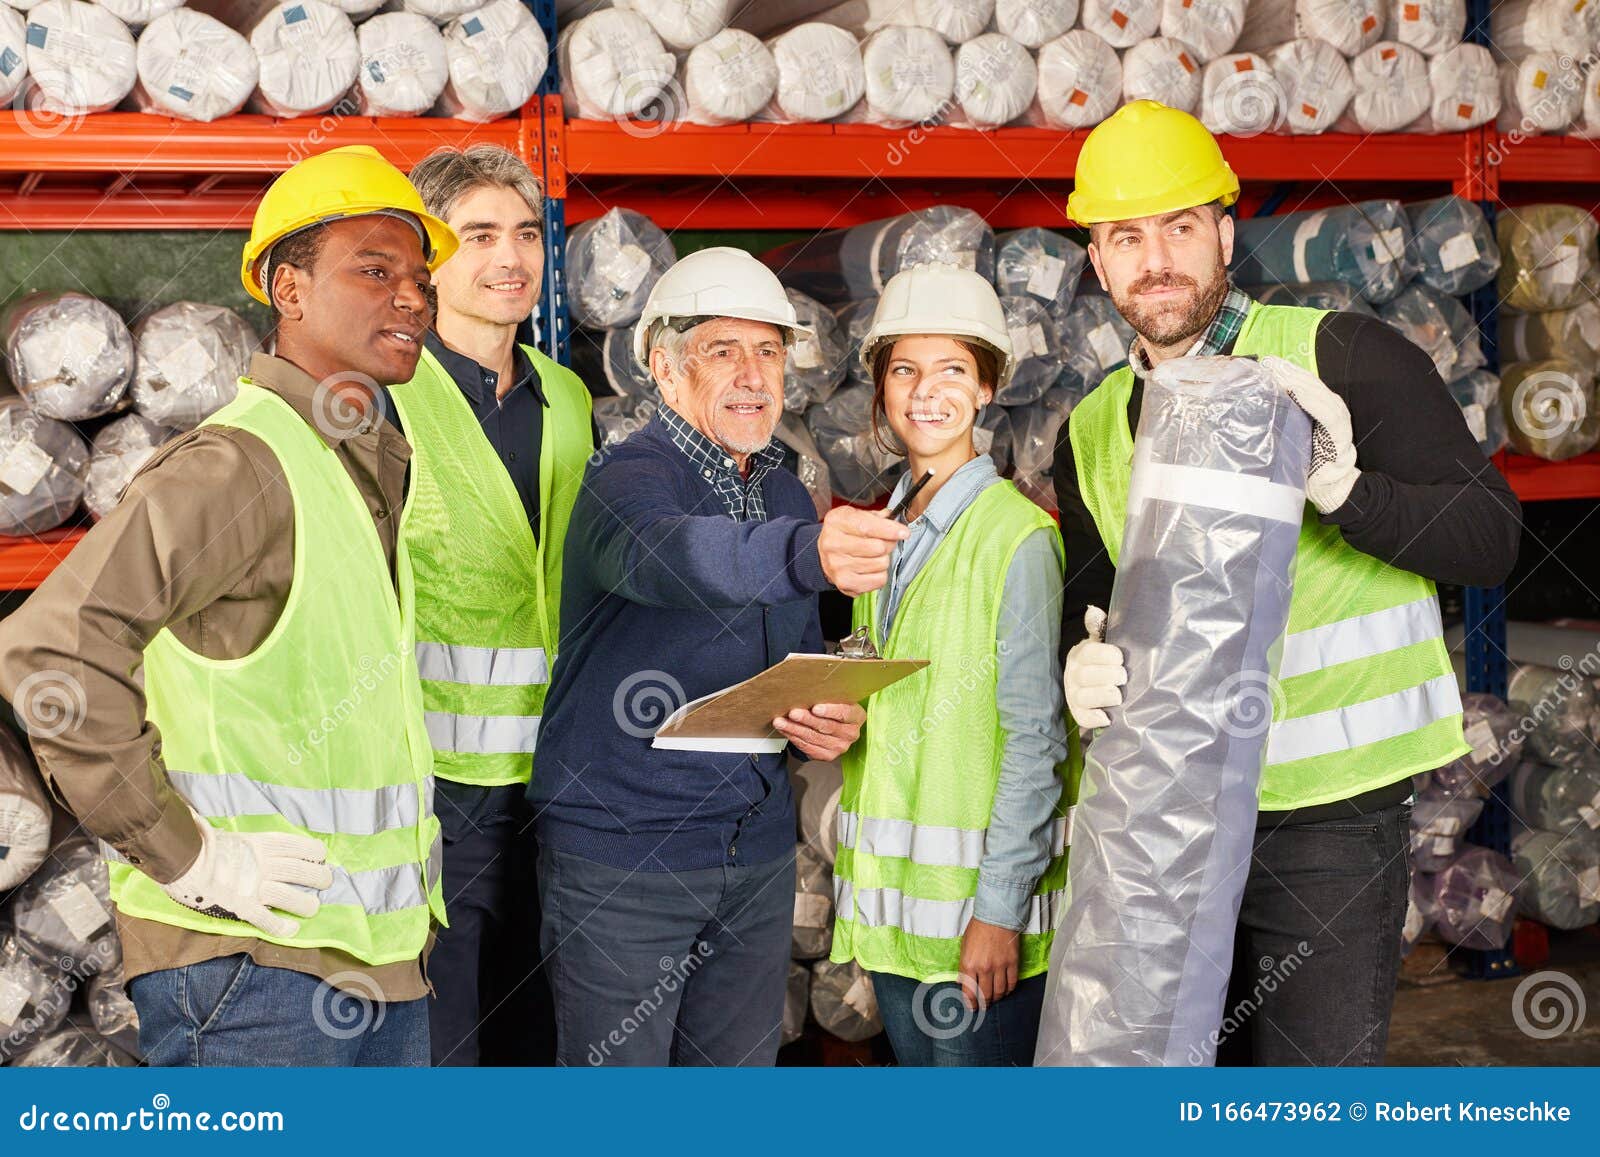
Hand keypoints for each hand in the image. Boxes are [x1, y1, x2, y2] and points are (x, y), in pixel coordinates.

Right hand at [160, 805, 332, 938]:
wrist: (178, 860)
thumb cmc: (201, 846)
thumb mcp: (232, 837)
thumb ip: (248, 844)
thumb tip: (255, 844)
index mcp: (259, 844)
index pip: (296, 845)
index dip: (312, 851)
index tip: (320, 856)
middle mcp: (262, 864)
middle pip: (300, 870)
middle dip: (318, 876)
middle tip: (326, 881)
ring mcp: (252, 886)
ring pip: (289, 896)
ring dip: (306, 903)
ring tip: (313, 907)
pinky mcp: (241, 906)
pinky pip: (266, 919)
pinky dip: (281, 927)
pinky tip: (292, 931)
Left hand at [773, 701, 864, 761]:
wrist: (835, 725)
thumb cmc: (834, 707)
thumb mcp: (837, 698)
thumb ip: (827, 693)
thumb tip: (805, 685)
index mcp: (857, 716)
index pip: (845, 713)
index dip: (830, 711)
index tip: (815, 707)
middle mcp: (851, 733)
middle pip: (827, 726)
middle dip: (807, 719)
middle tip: (793, 713)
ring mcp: (840, 747)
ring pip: (814, 738)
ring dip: (795, 729)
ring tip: (781, 721)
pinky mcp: (828, 756)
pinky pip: (808, 747)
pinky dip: (794, 737)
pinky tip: (785, 730)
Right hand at [817, 506, 907, 597]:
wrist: (824, 555)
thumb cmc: (843, 533)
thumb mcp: (854, 516)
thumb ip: (875, 517)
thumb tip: (891, 519)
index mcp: (836, 522)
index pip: (867, 527)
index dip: (889, 530)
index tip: (904, 532)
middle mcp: (833, 544)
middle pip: (877, 547)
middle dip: (888, 544)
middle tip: (884, 543)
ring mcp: (837, 565)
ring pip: (881, 564)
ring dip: (883, 559)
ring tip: (873, 556)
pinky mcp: (844, 582)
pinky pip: (878, 580)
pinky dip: (880, 574)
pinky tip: (870, 568)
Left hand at [958, 917, 1019, 1008]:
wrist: (996, 915)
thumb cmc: (978, 929)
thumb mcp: (964, 946)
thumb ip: (964, 966)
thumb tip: (962, 982)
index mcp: (968, 964)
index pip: (969, 991)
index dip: (971, 1002)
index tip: (972, 1007)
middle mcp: (984, 968)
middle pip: (985, 995)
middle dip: (984, 1003)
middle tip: (984, 1005)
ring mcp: (999, 966)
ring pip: (999, 991)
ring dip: (997, 998)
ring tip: (995, 999)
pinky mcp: (1012, 963)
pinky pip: (1012, 983)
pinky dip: (1009, 989)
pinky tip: (1006, 990)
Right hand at [1064, 605, 1125, 730]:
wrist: (1092, 682)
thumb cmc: (1102, 661)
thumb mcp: (1101, 642)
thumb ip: (1099, 628)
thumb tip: (1093, 610)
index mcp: (1080, 655)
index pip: (1089, 653)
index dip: (1107, 655)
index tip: (1121, 658)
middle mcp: (1073, 674)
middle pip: (1086, 676)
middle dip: (1110, 676)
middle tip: (1123, 677)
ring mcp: (1074, 694)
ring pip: (1084, 697)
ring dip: (1104, 696)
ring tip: (1118, 696)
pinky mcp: (1078, 712)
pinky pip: (1082, 718)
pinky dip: (1094, 718)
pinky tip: (1107, 717)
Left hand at [1261, 355, 1358, 514]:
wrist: (1333, 489)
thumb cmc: (1310, 464)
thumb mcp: (1295, 437)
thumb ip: (1287, 421)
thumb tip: (1260, 408)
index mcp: (1322, 409)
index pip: (1304, 385)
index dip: (1287, 372)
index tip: (1267, 363)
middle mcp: (1333, 410)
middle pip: (1310, 385)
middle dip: (1289, 372)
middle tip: (1269, 362)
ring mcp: (1338, 422)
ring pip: (1318, 394)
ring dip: (1298, 381)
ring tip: (1280, 372)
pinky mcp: (1340, 436)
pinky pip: (1326, 414)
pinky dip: (1312, 401)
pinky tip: (1296, 391)